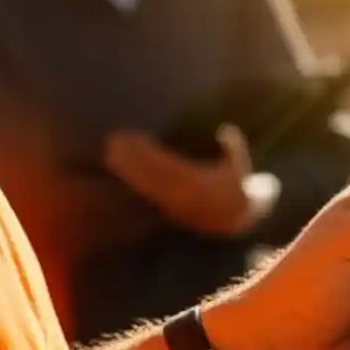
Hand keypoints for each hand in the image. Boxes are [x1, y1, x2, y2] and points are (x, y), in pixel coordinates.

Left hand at [104, 126, 254, 235]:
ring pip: (143, 185)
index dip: (147, 153)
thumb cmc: (236, 186)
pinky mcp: (166, 208)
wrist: (233, 219)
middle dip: (130, 160)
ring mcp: (170, 203)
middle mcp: (179, 195)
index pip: (163, 166)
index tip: (135, 138)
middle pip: (148, 175)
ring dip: (125, 170)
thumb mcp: (240, 165)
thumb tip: (226, 129)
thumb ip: (234, 146)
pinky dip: (132, 180)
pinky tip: (120, 168)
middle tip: (114, 143)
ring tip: (110, 153)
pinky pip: (145, 192)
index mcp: (194, 182)